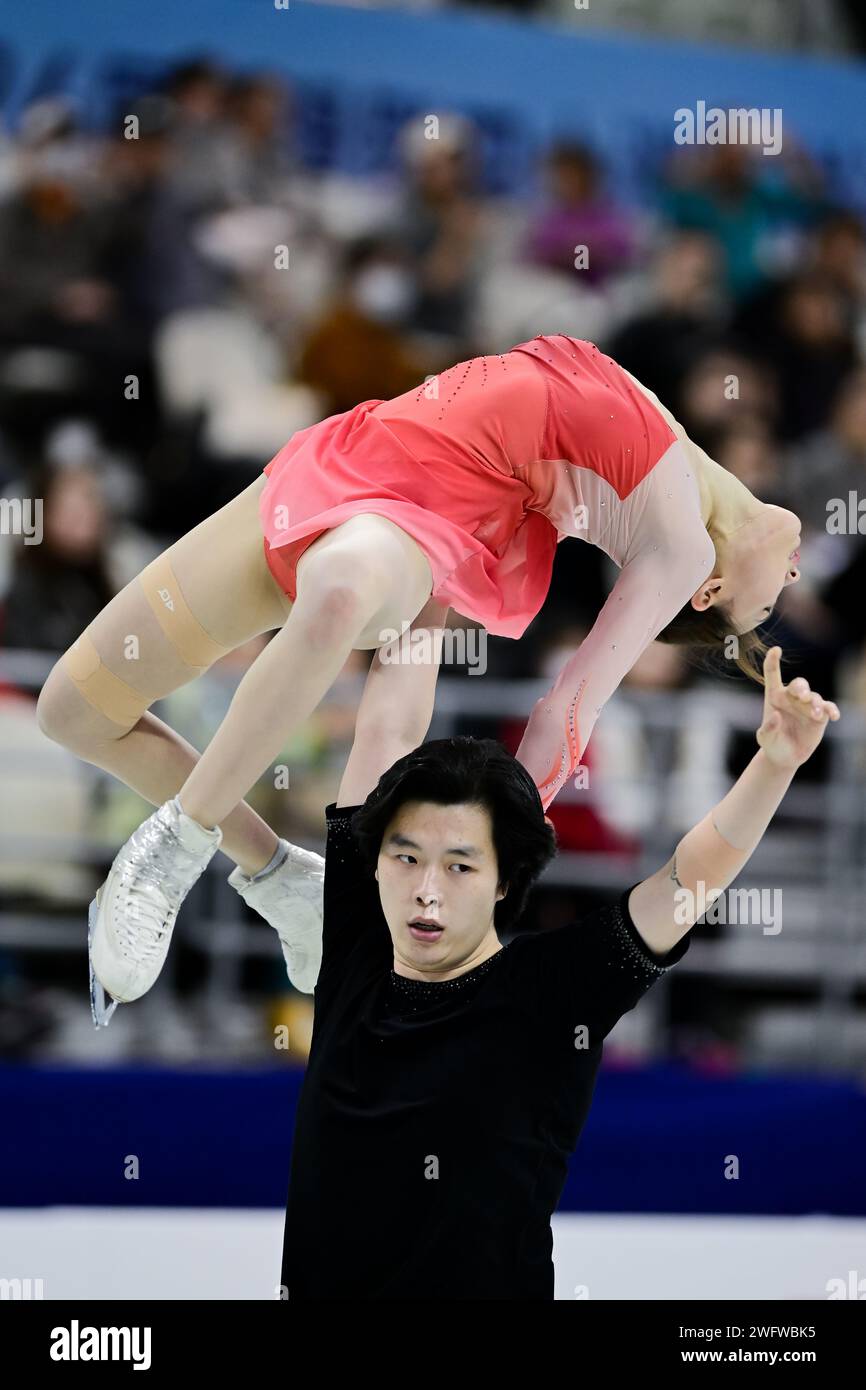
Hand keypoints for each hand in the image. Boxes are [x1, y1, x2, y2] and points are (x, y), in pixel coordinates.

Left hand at [755, 647, 839, 769]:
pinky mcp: (820, 716)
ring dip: (815, 704)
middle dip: (802, 688)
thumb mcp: (765, 738)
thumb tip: (776, 715)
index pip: (773, 675)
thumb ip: (768, 728)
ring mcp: (807, 705)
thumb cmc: (772, 743)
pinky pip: (828, 708)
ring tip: (815, 714)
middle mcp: (792, 698)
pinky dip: (831, 710)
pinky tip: (833, 716)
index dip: (773, 661)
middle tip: (802, 696)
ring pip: (814, 697)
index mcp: (775, 697)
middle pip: (799, 684)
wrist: (786, 757)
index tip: (775, 649)